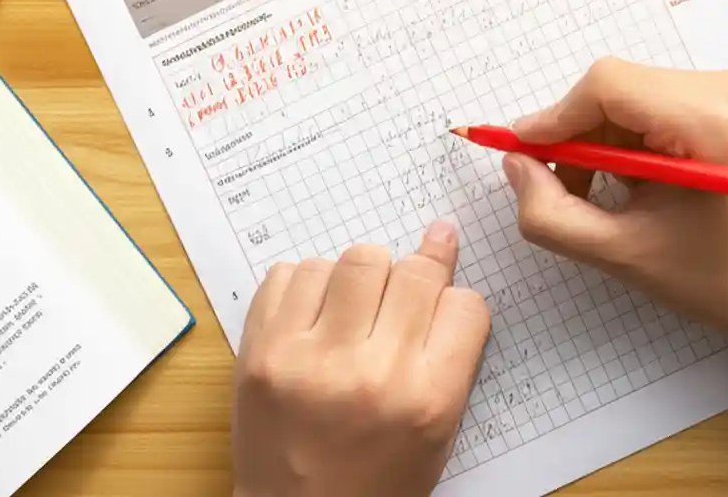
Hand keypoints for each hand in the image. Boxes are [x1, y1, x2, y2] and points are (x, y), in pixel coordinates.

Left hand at [232, 221, 489, 496]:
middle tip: (398, 298)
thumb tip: (439, 252)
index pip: (465, 305)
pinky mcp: (262, 352)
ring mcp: (310, 359)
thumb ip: (449, 353)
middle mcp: (372, 374)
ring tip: (352, 311)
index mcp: (428, 401)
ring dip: (359, 278)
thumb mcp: (437, 432)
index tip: (441, 299)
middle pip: (411, 271)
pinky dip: (309, 284)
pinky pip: (293, 273)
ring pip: (353, 261)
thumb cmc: (376, 477)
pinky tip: (314, 316)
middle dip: (413, 276)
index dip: (454, 299)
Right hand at [502, 58, 727, 343]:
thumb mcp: (622, 254)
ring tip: (602, 197)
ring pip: (631, 96)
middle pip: (617, 88)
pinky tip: (634, 186)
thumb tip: (515, 165)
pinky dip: (629, 141)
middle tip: (561, 189)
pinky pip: (656, 105)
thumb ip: (551, 213)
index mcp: (711, 118)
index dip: (553, 119)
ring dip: (602, 141)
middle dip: (577, 136)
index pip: (606, 85)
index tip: (521, 157)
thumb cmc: (722, 282)